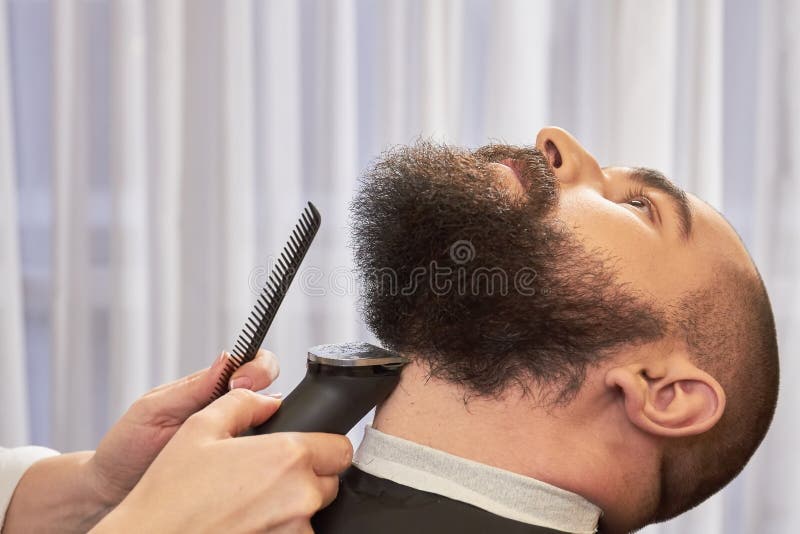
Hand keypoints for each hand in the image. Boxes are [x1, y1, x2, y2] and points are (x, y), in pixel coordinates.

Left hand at [88, 349, 279, 509]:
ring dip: (266, 414)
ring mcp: (234, 435)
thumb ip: (192, 387)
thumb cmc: (126, 448)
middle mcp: (227, 408)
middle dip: (264, 378)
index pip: (249, 361)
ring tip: (242, 426)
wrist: (114, 490)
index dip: (254, 366)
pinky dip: (263, 446)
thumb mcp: (153, 409)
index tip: (239, 380)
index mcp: (208, 386)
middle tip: (244, 394)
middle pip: (269, 382)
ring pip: (271, 415)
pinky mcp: (236, 463)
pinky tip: (247, 451)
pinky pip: (261, 449)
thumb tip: (227, 359)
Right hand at [93, 389, 352, 532]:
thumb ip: (242, 402)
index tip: (304, 450)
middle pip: (328, 482)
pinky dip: (278, 530)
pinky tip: (246, 525)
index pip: (341, 448)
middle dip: (305, 477)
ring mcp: (294, 531)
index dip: (323, 446)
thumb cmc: (169, 494)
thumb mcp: (199, 428)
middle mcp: (300, 497)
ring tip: (247, 505)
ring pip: (310, 513)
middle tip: (265, 478)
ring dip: (291, 508)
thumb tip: (267, 399)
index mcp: (287, 456)